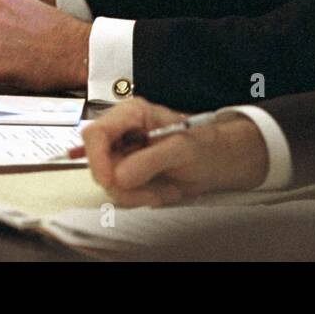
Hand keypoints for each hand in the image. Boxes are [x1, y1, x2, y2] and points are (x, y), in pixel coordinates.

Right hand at [83, 98, 268, 206]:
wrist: (217, 162)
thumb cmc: (205, 145)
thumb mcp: (183, 148)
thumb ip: (151, 159)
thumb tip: (119, 175)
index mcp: (132, 114)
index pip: (96, 133)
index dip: (97, 158)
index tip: (111, 180)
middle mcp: (122, 133)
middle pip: (99, 163)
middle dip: (126, 184)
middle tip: (155, 190)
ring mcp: (123, 155)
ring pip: (109, 184)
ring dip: (139, 194)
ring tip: (167, 188)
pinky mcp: (127, 175)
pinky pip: (120, 194)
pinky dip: (140, 199)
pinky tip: (161, 191)